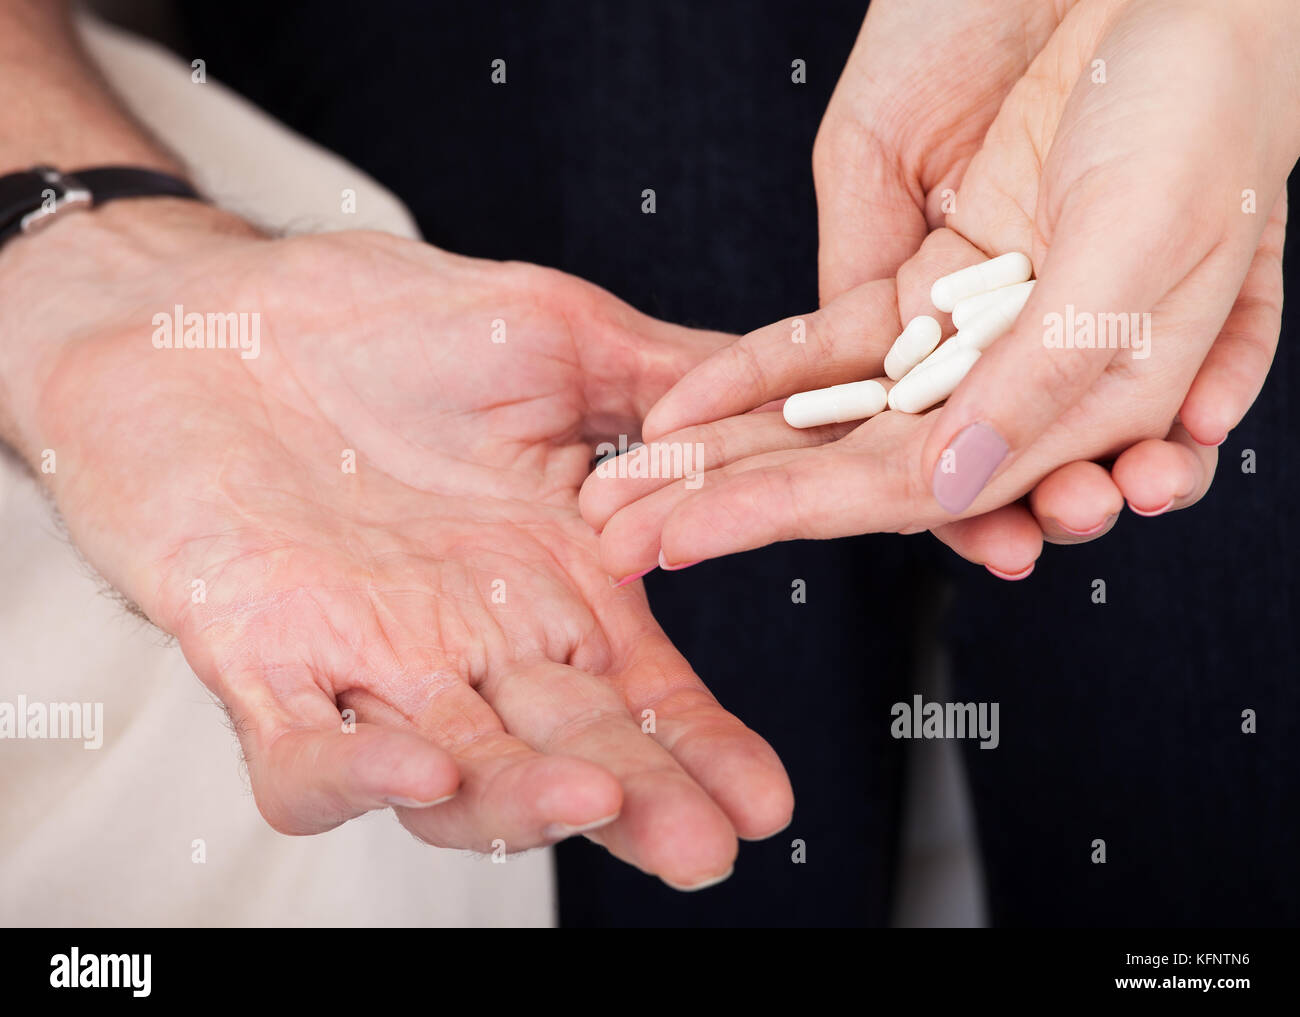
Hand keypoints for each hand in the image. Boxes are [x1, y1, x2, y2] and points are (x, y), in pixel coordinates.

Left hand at [1, 203, 791, 889]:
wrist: (207, 313)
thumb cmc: (371, 321)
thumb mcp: (551, 333)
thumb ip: (663, 377)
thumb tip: (785, 397)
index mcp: (555, 573)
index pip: (645, 690)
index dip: (703, 748)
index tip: (763, 799)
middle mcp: (474, 636)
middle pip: (570, 749)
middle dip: (640, 802)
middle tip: (701, 843)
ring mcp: (369, 657)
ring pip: (457, 776)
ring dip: (521, 799)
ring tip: (591, 798)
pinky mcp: (262, 656)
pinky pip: (308, 751)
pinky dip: (358, 773)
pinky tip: (425, 763)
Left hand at [581, 0, 1294, 576]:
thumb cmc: (1193, 101)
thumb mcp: (1142, 237)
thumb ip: (1050, 373)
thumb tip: (947, 489)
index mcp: (1090, 406)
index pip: (929, 490)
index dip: (805, 517)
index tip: (694, 539)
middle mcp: (1008, 391)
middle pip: (857, 473)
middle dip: (738, 510)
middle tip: (631, 541)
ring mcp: (949, 341)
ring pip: (823, 423)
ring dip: (723, 459)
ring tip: (628, 494)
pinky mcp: (904, 280)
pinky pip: (814, 344)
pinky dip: (743, 375)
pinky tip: (677, 413)